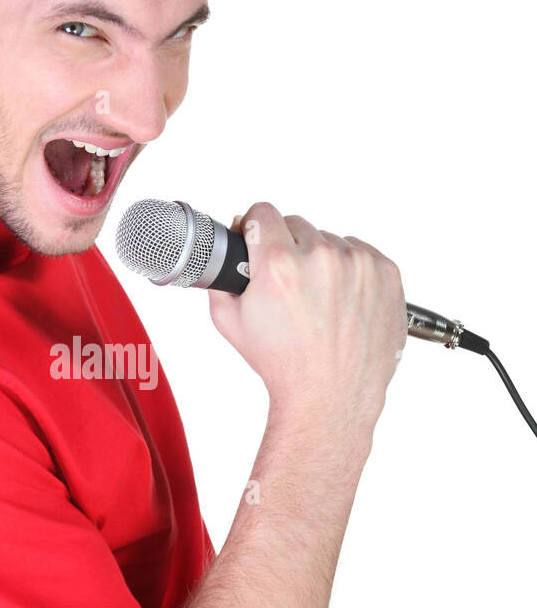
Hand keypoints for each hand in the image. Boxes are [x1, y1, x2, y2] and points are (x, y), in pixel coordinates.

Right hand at [210, 204, 407, 433]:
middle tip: (290, 285)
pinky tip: (342, 300)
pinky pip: (361, 253)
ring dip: (322, 261)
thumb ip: (221, 280)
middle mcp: (321, 258)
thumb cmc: (285, 364)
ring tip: (320, 299)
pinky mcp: (386, 273)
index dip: (256, 227)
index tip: (259, 240)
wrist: (331, 395)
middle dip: (289, 249)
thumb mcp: (229, 323)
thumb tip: (226, 255)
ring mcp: (359, 264)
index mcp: (279, 265)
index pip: (263, 212)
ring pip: (330, 240)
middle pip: (297, 226)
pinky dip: (351, 270)